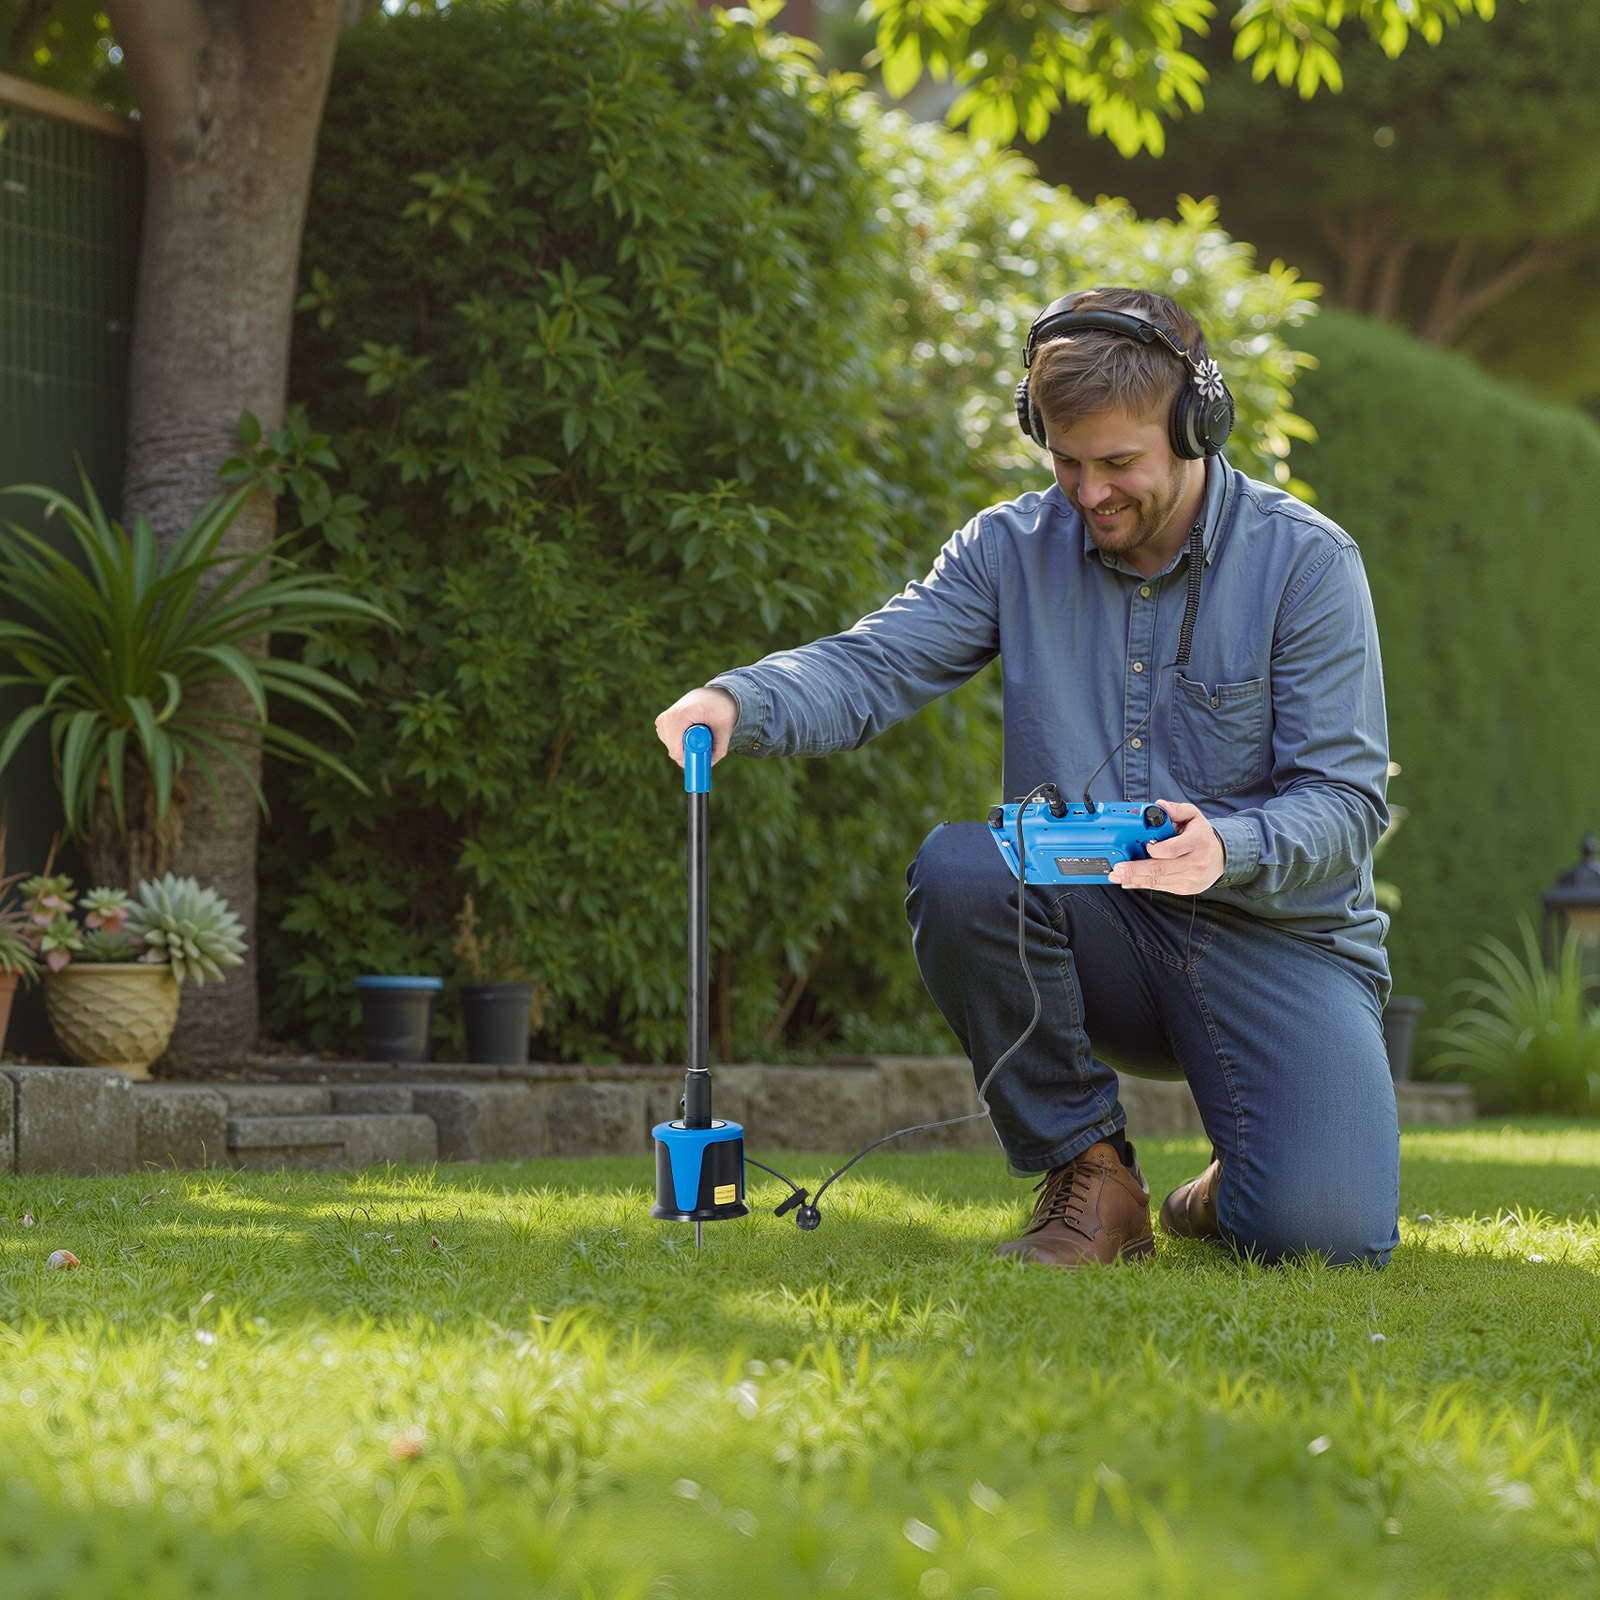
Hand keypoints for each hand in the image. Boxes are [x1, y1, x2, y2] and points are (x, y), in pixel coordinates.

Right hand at [655, 686, 738, 769]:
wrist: (711, 695)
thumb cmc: (719, 709)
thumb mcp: (725, 728)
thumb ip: (719, 749)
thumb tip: (707, 765)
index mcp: (678, 717)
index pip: (676, 751)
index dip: (690, 758)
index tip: (704, 753)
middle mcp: (665, 718)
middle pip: (674, 751)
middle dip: (690, 752)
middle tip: (705, 740)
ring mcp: (661, 721)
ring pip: (672, 748)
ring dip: (687, 747)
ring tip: (698, 731)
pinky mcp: (661, 723)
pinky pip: (670, 743)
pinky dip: (682, 742)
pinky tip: (690, 730)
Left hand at [1108, 799, 1224, 894]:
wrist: (1219, 859)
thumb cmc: (1202, 836)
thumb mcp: (1193, 816)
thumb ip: (1176, 810)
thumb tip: (1159, 806)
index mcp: (1197, 842)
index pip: (1172, 849)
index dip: (1154, 849)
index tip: (1142, 846)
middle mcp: (1194, 862)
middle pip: (1160, 868)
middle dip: (1135, 869)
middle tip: (1118, 868)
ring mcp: (1189, 877)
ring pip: (1157, 880)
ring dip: (1134, 879)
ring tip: (1116, 876)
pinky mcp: (1183, 888)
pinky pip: (1159, 887)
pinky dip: (1141, 884)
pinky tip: (1128, 882)